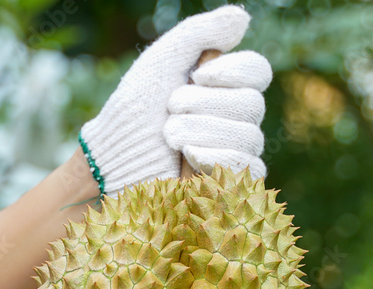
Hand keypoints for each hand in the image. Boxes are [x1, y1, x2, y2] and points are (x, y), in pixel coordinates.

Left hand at [80, 5, 271, 196]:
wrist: (115, 158)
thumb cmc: (135, 110)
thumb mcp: (163, 60)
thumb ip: (200, 33)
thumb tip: (242, 19)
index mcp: (224, 87)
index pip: (257, 71)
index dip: (233, 71)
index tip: (196, 75)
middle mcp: (235, 118)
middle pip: (252, 104)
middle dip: (205, 104)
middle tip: (170, 110)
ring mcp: (236, 152)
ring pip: (249, 135)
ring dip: (203, 130)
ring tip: (170, 135)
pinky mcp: (231, 185)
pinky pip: (249, 167)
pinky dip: (216, 158)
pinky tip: (188, 156)